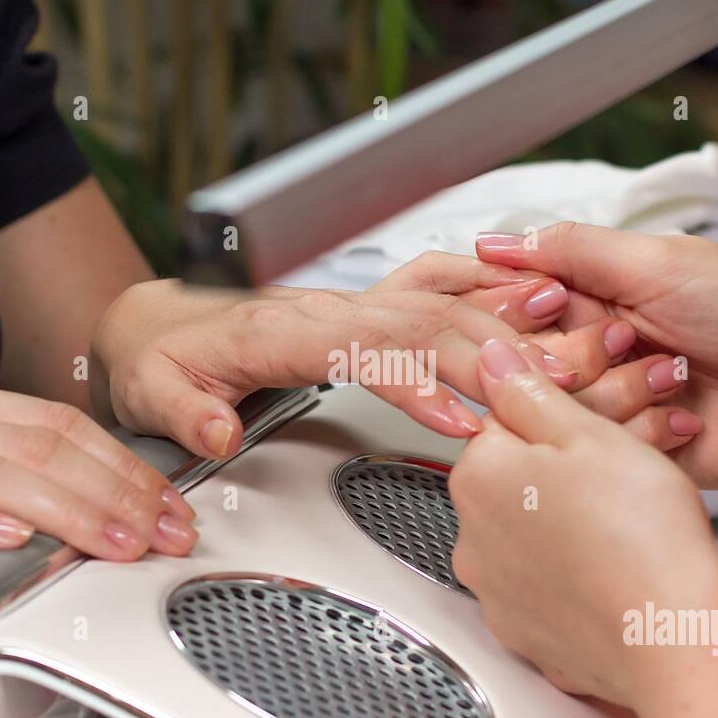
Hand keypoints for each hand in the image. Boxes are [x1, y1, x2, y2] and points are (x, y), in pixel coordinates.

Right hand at [0, 379, 196, 610]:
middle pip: (43, 445)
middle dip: (118, 491)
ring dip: (71, 511)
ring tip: (117, 543)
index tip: (171, 505)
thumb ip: (12, 487)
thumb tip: (104, 510)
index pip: (61, 425)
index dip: (126, 465)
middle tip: (163, 531)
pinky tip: (15, 542)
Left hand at [91, 259, 578, 456]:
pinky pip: (435, 287)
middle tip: (544, 394)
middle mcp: (327, 309)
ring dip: (501, 326)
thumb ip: (188, 412)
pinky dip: (487, 292)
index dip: (417, 386)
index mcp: (280, 329)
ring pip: (439, 303)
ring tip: (564, 350)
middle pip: (421, 324)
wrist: (159, 323)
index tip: (460, 421)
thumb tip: (219, 429)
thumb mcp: (154, 392)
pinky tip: (534, 298)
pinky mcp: (365, 308)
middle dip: (487, 358)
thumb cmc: (163, 356)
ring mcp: (350, 303)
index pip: (362, 351)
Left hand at [449, 339, 717, 708]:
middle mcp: (471, 538)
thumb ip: (530, 391)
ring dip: (569, 525)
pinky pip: (547, 588)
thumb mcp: (592, 434)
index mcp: (478, 477)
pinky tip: (615, 570)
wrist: (674, 640)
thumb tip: (491, 359)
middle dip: (562, 473)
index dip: (561, 421)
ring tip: (625, 527)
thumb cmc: (643, 538)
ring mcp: (495, 593)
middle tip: (621, 479)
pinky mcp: (525, 634)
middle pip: (514, 482)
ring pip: (530, 535)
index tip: (598, 433)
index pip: (504, 424)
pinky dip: (575, 578)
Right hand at [475, 224, 717, 521]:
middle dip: (578, 353)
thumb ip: (569, 250)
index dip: (518, 309)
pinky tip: (685, 416)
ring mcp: (610, 400)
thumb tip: (493, 242)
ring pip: (560, 408)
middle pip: (529, 360)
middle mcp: (593, 346)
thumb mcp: (657, 262)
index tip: (549, 307)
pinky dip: (642, 431)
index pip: (515, 302)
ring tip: (676, 376)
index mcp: (595, 293)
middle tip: (628, 341)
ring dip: (620, 392)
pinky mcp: (628, 449)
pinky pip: (596, 449)